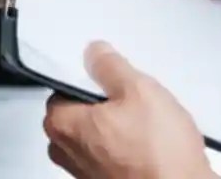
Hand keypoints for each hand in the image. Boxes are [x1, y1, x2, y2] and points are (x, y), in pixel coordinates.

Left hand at [43, 42, 213, 178]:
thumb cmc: (158, 157)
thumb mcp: (138, 90)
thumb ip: (109, 66)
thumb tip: (95, 54)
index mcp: (62, 124)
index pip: (63, 85)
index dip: (91, 77)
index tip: (111, 74)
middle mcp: (67, 152)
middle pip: (81, 110)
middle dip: (106, 102)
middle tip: (135, 100)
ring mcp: (86, 171)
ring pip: (98, 133)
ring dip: (119, 125)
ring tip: (148, 124)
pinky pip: (112, 153)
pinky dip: (128, 146)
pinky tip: (152, 144)